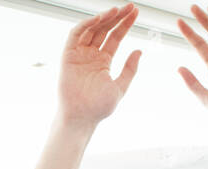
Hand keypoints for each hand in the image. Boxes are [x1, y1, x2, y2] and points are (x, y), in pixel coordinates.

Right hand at [58, 4, 141, 127]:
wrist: (81, 118)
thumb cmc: (99, 108)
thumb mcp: (120, 87)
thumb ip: (130, 69)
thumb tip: (139, 51)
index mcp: (103, 62)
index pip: (115, 37)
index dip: (125, 24)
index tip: (135, 13)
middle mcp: (91, 55)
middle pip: (105, 30)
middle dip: (117, 17)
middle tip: (129, 7)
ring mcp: (79, 54)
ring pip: (92, 29)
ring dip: (104, 18)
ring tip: (116, 10)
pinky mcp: (68, 56)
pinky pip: (76, 35)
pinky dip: (86, 24)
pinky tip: (99, 19)